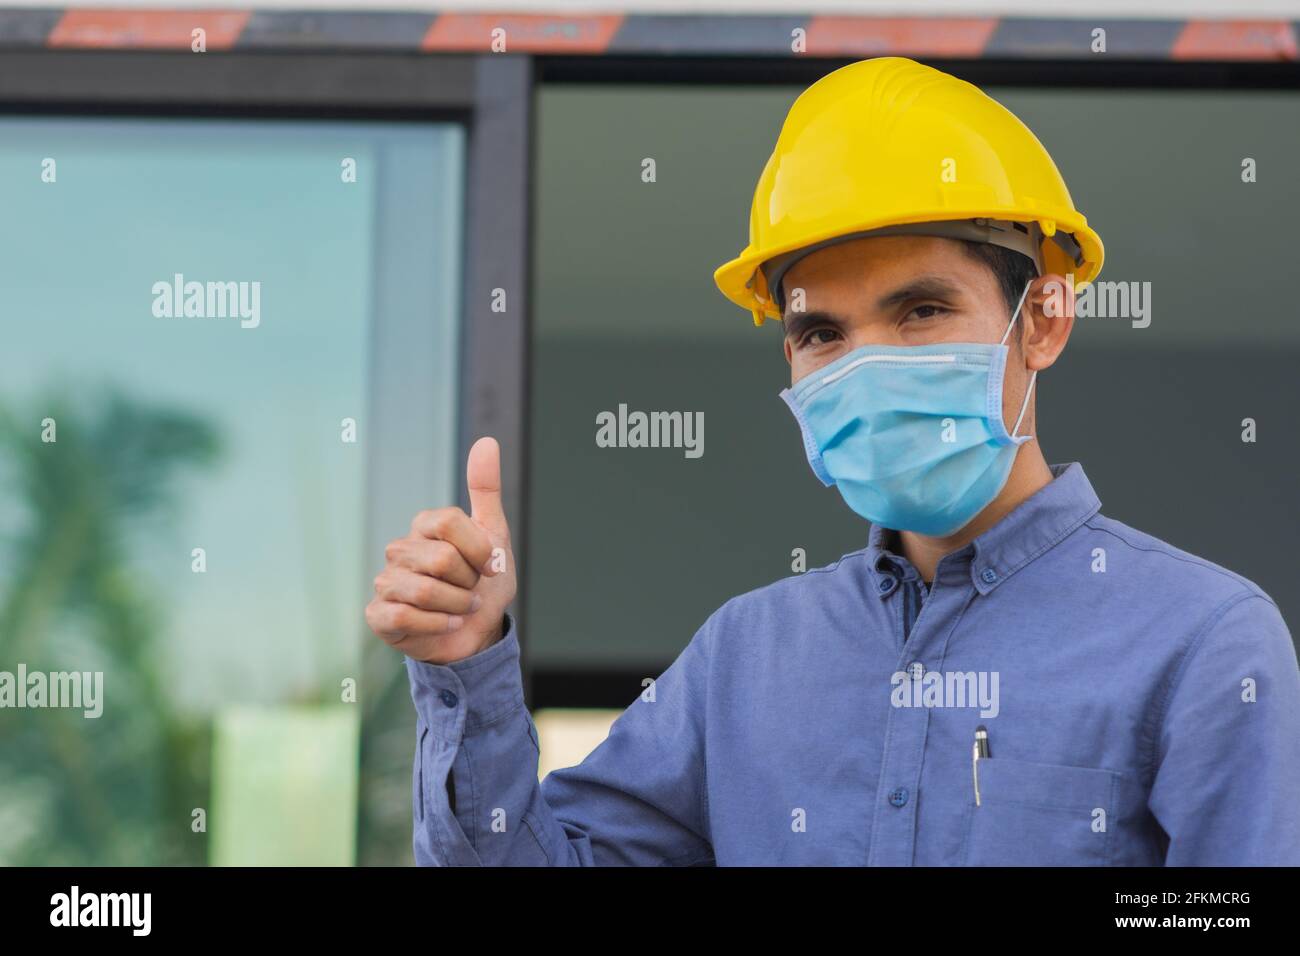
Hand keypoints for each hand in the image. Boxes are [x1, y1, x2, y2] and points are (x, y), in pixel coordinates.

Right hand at [366, 436, 516, 663]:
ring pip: (426, 591)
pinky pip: (405, 617)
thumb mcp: (494, 535)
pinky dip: (437, 625)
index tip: (490, 566)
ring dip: (457, 607)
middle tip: (471, 590)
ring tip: (460, 609)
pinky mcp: (378, 615)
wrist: (477, 633)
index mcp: (425, 526)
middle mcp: (400, 549)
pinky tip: (445, 625)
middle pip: (442, 560)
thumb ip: (486, 490)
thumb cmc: (483, 583)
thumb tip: (486, 441)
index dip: (479, 550)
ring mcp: (386, 582)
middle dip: (469, 583)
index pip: (450, 523)